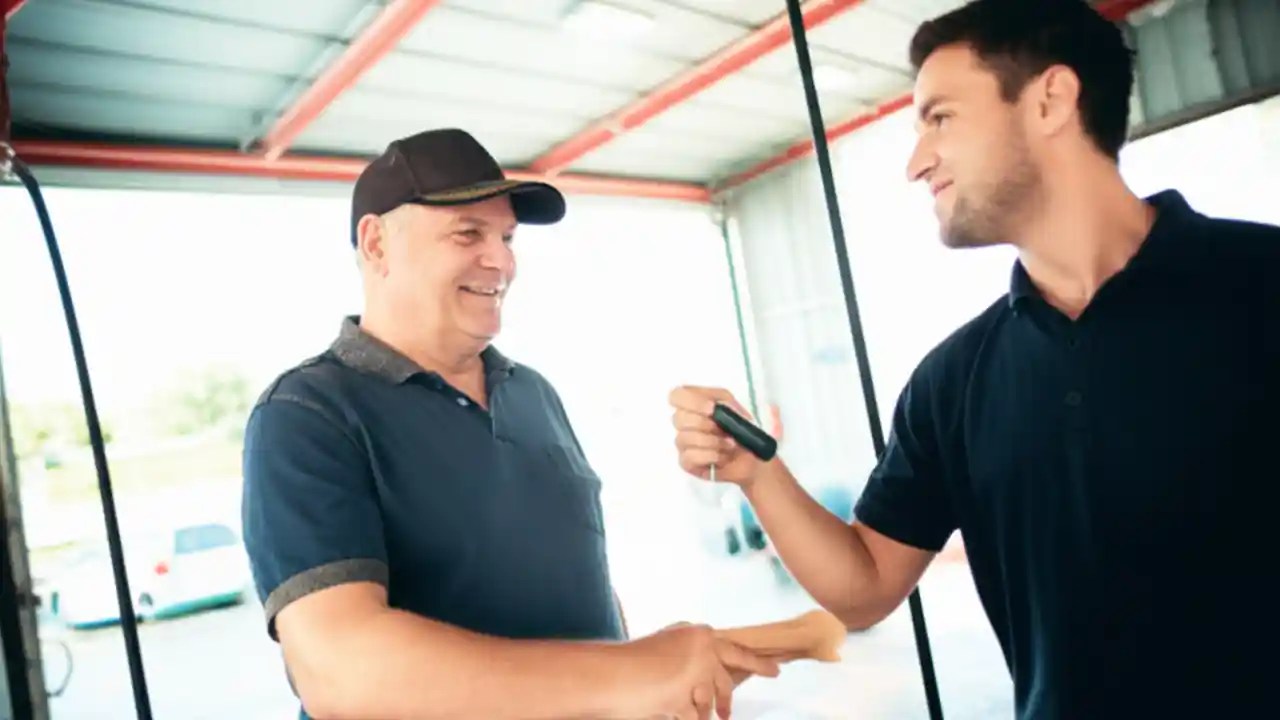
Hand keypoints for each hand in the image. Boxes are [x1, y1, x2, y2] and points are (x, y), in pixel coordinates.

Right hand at [610, 622, 778, 719]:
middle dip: (726, 700)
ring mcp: (696, 671)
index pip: (735, 650)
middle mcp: (701, 649)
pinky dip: (687, 718)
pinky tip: (674, 713)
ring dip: (696, 712)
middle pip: (725, 680)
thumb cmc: (626, 664)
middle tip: (727, 714)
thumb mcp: (664, 651)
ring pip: (708, 703)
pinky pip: (693, 717)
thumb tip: (710, 684)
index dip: (756, 663)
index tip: (776, 671)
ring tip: (680, 709)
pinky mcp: (687, 695)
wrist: (605, 673)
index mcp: (696, 634)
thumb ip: (689, 661)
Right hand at [669, 387, 775, 489]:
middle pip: (678, 417)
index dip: (692, 401)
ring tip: (730, 446)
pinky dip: (709, 456)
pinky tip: (722, 457)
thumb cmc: (751, 436)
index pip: (678, 395)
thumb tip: (768, 407)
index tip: (712, 409)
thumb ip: (763, 411)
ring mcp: (684, 442)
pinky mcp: (687, 461)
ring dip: (712, 442)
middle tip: (726, 431)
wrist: (755, 463)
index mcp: (699, 404)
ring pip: (684, 438)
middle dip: (705, 424)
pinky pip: (689, 457)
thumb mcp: (762, 419)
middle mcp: (687, 421)